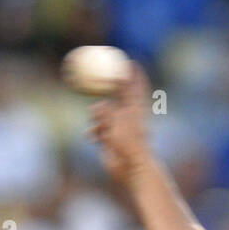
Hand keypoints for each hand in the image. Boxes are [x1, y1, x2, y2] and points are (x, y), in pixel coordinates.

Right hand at [89, 64, 152, 184]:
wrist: (132, 169)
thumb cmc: (130, 146)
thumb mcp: (118, 123)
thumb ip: (107, 111)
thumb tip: (97, 107)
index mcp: (135, 111)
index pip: (135, 88)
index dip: (135, 74)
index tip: (132, 60)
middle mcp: (127, 117)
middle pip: (118, 96)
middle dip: (110, 87)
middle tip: (99, 75)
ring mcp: (118, 127)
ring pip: (101, 113)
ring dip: (98, 119)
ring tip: (103, 131)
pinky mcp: (110, 139)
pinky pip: (96, 129)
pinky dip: (93, 132)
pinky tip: (93, 138)